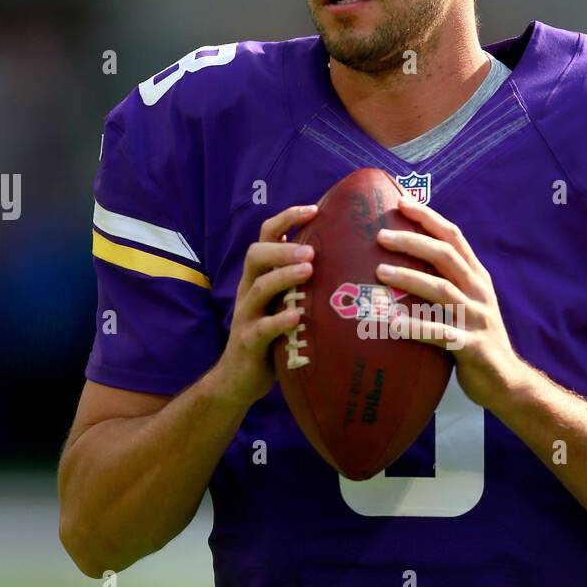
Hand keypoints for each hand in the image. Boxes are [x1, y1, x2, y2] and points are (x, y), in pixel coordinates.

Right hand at [212, 203, 316, 408]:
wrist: (239, 378)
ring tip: (309, 270)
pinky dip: (279, 320)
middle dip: (283, 247)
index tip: (314, 208)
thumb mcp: (285, 303)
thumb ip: (303, 282)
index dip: (287, 219)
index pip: (267, 236)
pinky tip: (298, 316)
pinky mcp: (249, 342)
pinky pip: (262, 328)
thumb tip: (347, 258)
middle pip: (256, 255)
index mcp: (260, 276)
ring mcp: (247, 315)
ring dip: (284, 276)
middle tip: (312, 250)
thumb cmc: (273, 337)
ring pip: (258, 287)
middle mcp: (249, 290)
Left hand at [375, 197, 524, 411]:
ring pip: (442, 290)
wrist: (507, 382)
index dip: (429, 217)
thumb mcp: (468, 304)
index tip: (401, 202)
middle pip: (446, 256)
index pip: (454, 237)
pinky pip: (440, 334)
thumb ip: (447, 283)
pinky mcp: (470, 347)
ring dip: (410, 279)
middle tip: (380, 236)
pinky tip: (391, 325)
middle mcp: (479, 293)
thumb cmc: (475, 340)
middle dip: (413, 242)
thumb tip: (407, 262)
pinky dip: (415, 327)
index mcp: (477, 278)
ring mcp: (476, 319)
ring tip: (380, 272)